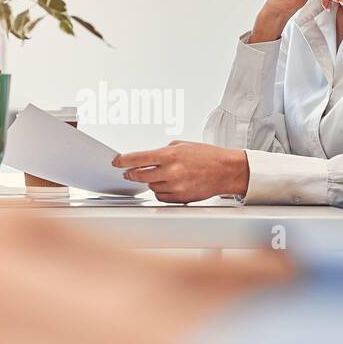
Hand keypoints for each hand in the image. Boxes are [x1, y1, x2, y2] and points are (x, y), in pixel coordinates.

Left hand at [112, 141, 249, 202]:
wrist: (226, 170)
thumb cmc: (207, 156)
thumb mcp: (183, 145)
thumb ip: (164, 151)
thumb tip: (148, 158)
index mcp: (169, 155)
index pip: (138, 158)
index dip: (123, 161)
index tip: (116, 162)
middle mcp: (171, 171)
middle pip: (139, 176)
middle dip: (132, 174)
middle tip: (129, 172)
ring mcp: (175, 187)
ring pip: (150, 187)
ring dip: (151, 182)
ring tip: (162, 175)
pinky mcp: (180, 198)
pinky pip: (161, 197)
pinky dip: (161, 191)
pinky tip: (168, 184)